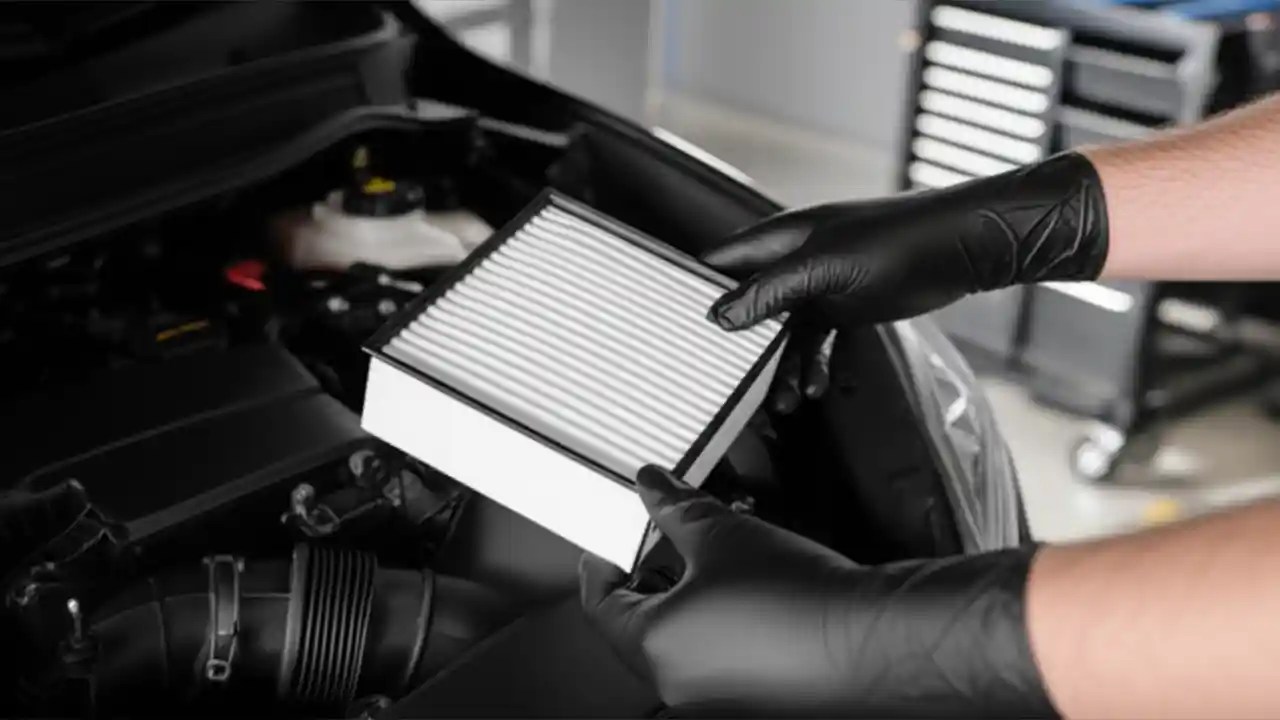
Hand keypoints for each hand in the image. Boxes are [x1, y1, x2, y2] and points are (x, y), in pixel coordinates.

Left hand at [580, 466, 1054, 717]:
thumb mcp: (722, 533)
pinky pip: (722, 650)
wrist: (870, 638)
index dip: (601, 562)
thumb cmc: (793, 597)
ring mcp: (718, 694)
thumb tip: (651, 486)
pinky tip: (751, 581)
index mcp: (653, 647)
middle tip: (667, 531)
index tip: (607, 539)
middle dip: (655, 570)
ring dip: (692, 590)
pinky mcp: (757, 693)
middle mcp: (678, 682)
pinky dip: (723, 615)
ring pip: (685, 634)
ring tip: (717, 548)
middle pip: (641, 621)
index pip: (599, 604)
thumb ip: (676, 509)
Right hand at [702, 153, 1107, 409]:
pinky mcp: (850, 305)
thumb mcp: (824, 268)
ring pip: (789, 333)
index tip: (684, 328)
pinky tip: (825, 386)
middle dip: (747, 348)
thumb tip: (720, 315)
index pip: (724, 263)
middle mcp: (797, 261)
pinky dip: (821, 364)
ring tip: (793, 398)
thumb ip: (770, 292)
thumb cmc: (897, 242)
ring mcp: (824, 285)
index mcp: (782, 239)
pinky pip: (823, 341)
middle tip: (739, 384)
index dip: (701, 291)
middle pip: (755, 308)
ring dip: (789, 366)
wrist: (962, 247)